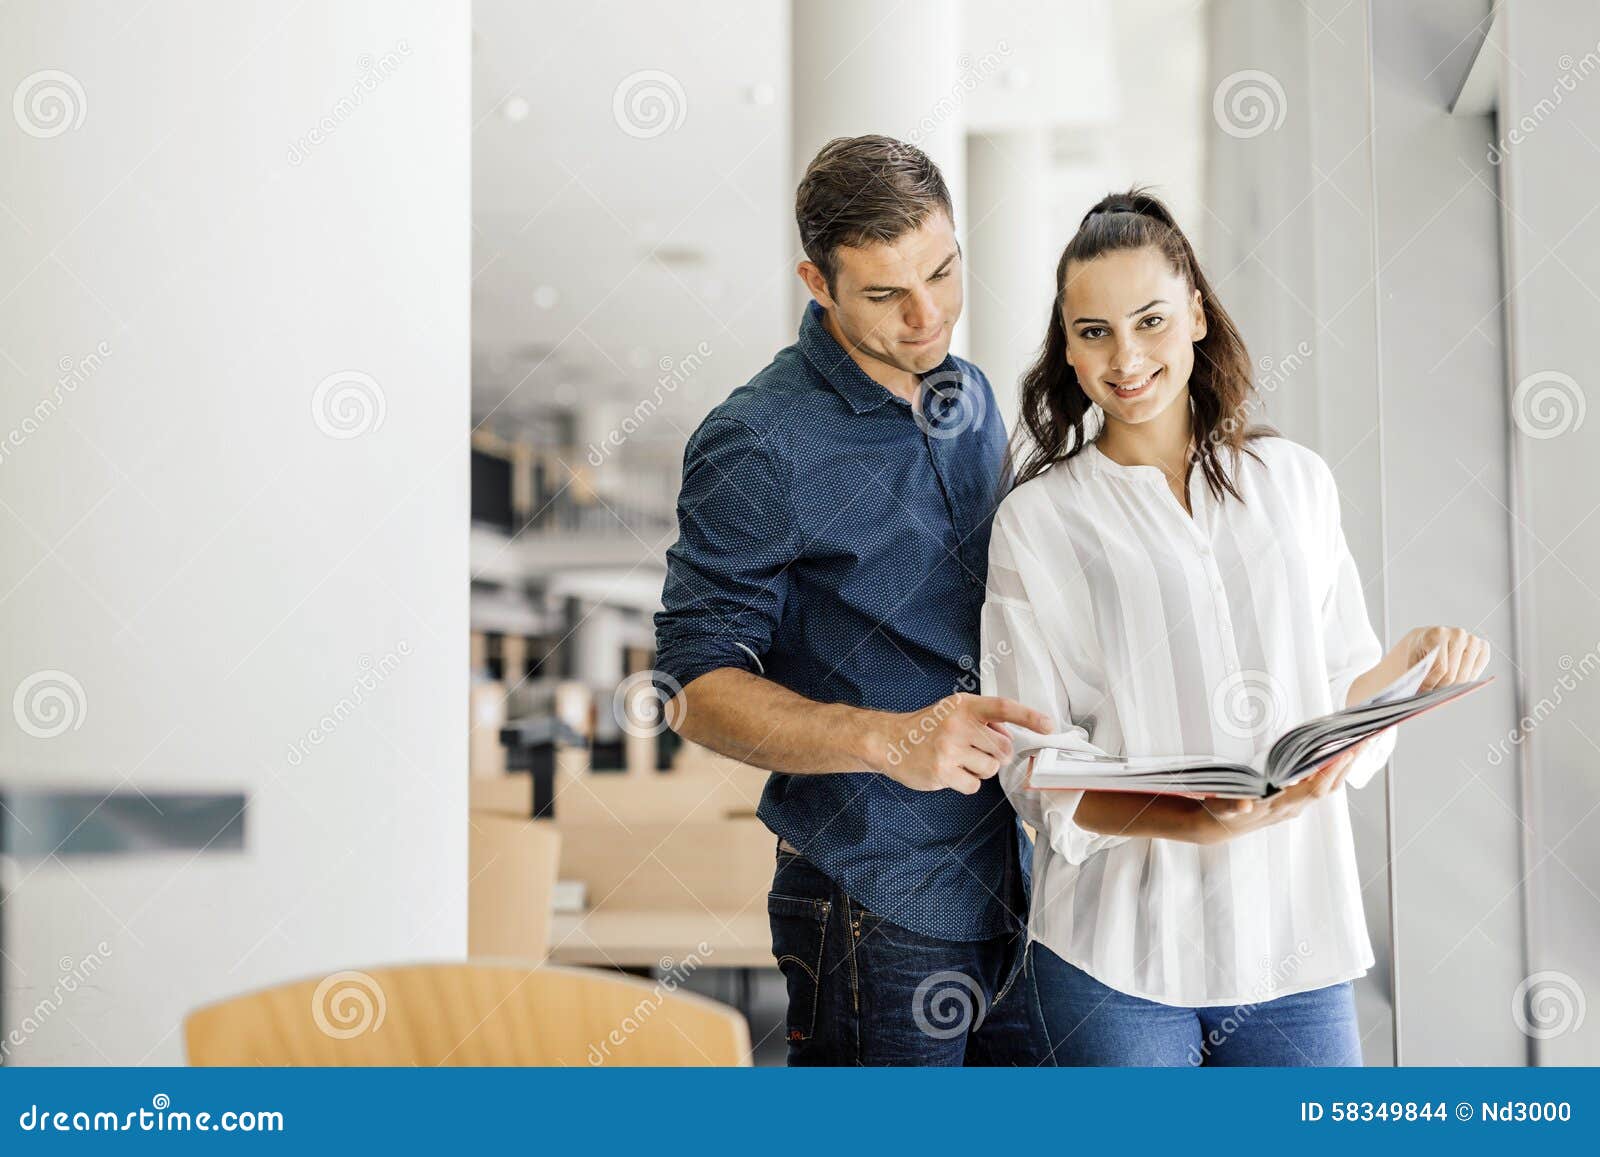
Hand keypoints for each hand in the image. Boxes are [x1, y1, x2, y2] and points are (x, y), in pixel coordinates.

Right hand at [870, 693, 1052, 794]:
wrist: (889, 741)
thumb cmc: (927, 727)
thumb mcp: (953, 711)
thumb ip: (982, 720)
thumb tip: (1011, 740)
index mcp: (964, 705)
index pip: (1003, 708)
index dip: (1029, 716)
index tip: (1049, 726)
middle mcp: (958, 724)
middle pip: (1002, 749)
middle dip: (995, 754)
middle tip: (973, 750)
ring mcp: (949, 749)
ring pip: (990, 769)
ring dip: (979, 769)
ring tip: (958, 760)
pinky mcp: (942, 772)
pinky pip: (973, 785)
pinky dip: (966, 782)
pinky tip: (949, 772)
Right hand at [1194, 738, 1371, 843]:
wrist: (1220, 827)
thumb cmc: (1223, 813)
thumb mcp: (1222, 808)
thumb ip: (1231, 806)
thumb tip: (1243, 805)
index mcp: (1280, 805)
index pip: (1315, 789)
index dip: (1331, 772)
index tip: (1346, 753)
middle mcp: (1293, 806)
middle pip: (1329, 787)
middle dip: (1347, 765)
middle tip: (1363, 740)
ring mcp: (1295, 804)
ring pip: (1327, 786)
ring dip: (1343, 766)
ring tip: (1356, 743)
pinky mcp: (1293, 799)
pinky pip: (1319, 784)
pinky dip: (1331, 769)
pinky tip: (1336, 754)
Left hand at [1394, 625, 1491, 690]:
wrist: (1430, 637)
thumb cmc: (1421, 651)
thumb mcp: (1413, 660)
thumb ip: (1418, 674)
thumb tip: (1424, 692)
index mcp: (1437, 634)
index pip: (1440, 668)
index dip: (1431, 683)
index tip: (1424, 690)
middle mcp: (1458, 634)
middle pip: (1453, 674)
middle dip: (1440, 687)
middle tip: (1432, 691)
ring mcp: (1472, 639)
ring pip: (1465, 676)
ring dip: (1453, 685)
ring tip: (1441, 684)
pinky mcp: (1483, 646)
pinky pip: (1477, 672)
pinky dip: (1466, 680)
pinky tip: (1455, 677)